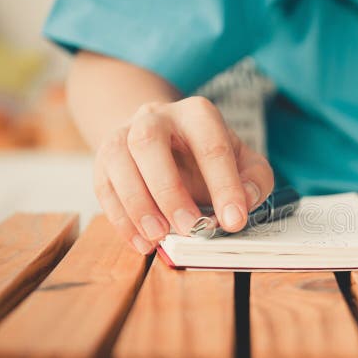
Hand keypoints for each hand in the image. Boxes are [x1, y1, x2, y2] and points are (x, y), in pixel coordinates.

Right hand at [93, 96, 273, 253]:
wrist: (167, 140)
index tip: (234, 220)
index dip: (224, 185)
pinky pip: (103, 186)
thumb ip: (254, 180)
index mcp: (197, 114)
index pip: (211, 145)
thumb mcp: (244, 162)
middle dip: (168, 190)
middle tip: (189, 227)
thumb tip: (244, 200)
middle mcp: (156, 117)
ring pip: (118, 160)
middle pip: (149, 143)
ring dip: (137, 204)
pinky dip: (121, 218)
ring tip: (159, 236)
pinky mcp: (104, 160)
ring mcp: (124, 135)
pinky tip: (142, 242)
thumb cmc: (211, 155)